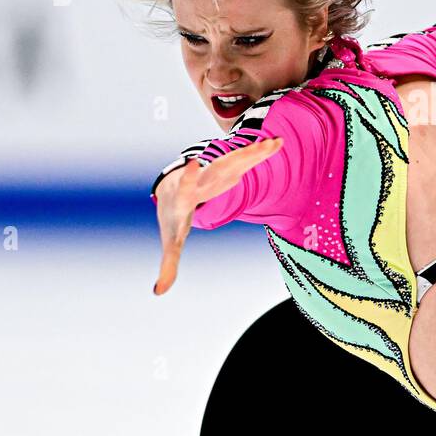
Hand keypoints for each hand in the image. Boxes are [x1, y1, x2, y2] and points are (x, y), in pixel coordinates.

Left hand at [152, 138, 283, 295]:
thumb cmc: (173, 217)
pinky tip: (278, 143)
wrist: (172, 190)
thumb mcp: (171, 242)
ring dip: (254, 152)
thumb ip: (168, 265)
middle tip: (251, 148)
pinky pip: (246, 159)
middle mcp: (202, 178)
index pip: (186, 185)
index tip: (192, 162)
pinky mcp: (227, 168)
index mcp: (186, 195)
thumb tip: (158, 292)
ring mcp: (215, 171)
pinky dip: (260, 152)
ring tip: (274, 143)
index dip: (188, 176)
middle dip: (233, 158)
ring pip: (235, 159)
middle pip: (218, 168)